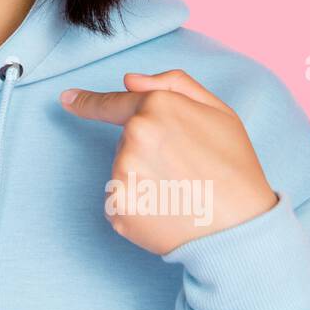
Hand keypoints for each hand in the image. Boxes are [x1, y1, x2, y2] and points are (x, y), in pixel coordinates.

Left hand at [59, 68, 277, 255]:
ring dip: (145, 180)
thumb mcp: (219, 112)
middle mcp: (133, 137)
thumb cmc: (235, 168)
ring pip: (124, 172)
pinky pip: (121, 202)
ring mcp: (122, 174)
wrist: (243, 228)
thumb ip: (173, 85)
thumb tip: (128, 80)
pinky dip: (140, 208)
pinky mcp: (118, 208)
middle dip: (150, 152)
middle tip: (187, 169)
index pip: (112, 103)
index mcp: (156, 107)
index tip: (67, 99)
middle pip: (127, 142)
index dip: (86, 102)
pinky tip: (168, 211)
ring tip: (181, 191)